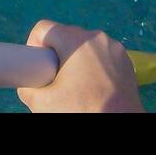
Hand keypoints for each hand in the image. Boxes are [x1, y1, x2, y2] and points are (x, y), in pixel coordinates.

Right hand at [17, 20, 143, 112]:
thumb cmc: (82, 110)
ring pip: (85, 46)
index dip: (35, 46)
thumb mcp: (42, 103)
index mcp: (76, 40)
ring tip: (78, 86)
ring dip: (77, 60)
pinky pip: (102, 55)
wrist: (118, 125)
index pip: (44, 28)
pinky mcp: (127, 61)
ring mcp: (115, 48)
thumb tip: (29, 84)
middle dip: (57, 55)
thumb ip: (27, 88)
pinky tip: (95, 87)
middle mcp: (97, 37)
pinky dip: (95, 66)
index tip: (38, 68)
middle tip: (56, 81)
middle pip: (65, 36)